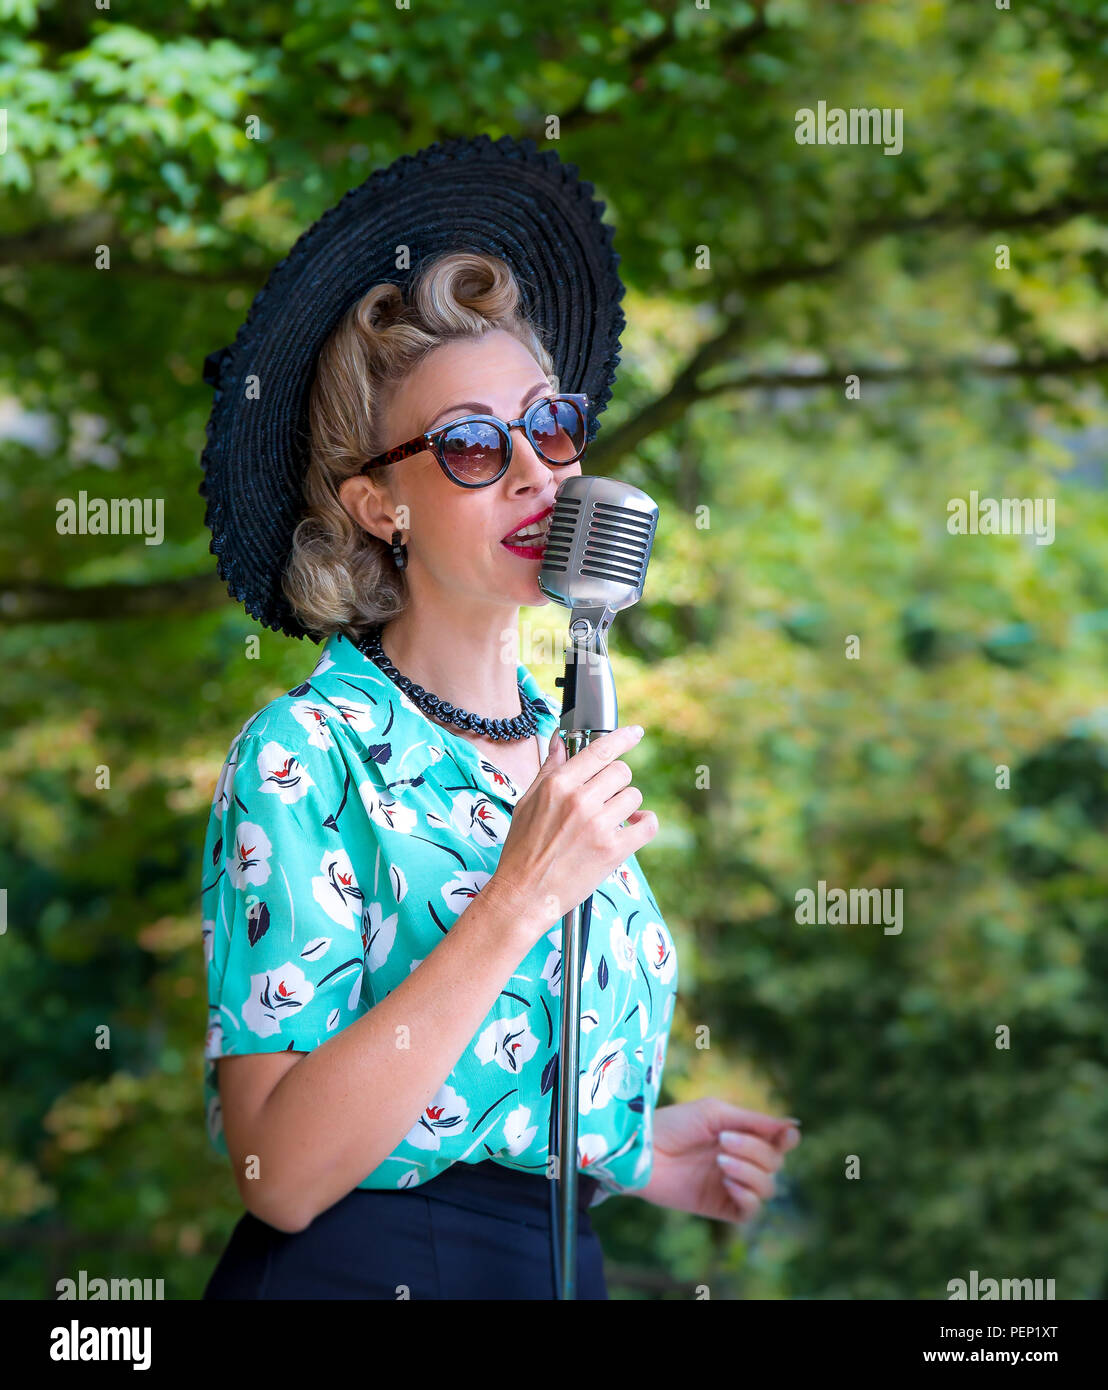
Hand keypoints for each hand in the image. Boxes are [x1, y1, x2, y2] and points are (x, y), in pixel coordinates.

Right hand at [491, 724, 657, 948]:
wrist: (524, 894)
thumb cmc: (522, 849)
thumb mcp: (528, 802)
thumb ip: (549, 768)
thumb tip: (559, 740)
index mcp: (558, 785)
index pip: (599, 751)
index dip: (622, 738)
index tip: (634, 733)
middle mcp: (580, 801)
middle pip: (621, 772)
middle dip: (615, 782)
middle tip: (602, 798)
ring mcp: (599, 825)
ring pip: (633, 796)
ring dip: (625, 806)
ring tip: (607, 820)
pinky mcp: (614, 850)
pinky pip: (648, 824)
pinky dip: (645, 823)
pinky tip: (635, 825)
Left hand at [637, 1097, 800, 1223]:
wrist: (642, 1150)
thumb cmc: (674, 1124)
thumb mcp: (715, 1114)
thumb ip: (755, 1122)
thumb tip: (795, 1126)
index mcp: (741, 1135)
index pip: (779, 1142)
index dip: (787, 1139)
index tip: (783, 1135)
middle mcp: (741, 1160)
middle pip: (776, 1163)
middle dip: (755, 1150)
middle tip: (723, 1141)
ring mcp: (731, 1184)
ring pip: (768, 1187)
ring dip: (750, 1171)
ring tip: (720, 1161)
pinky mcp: (720, 1206)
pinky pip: (751, 1210)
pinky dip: (746, 1194)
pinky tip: (726, 1181)